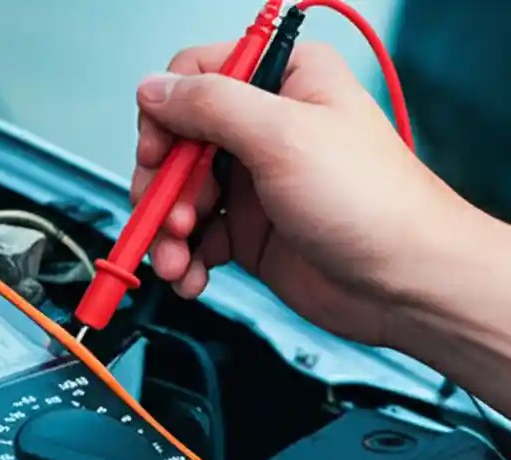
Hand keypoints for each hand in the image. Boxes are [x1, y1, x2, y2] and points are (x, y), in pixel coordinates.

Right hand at [133, 43, 485, 346]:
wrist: (405, 284)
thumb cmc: (370, 204)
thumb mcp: (282, 137)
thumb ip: (210, 106)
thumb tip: (152, 88)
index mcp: (284, 81)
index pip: (195, 77)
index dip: (166, 116)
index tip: (159, 154)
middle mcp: (266, 126)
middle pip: (177, 142)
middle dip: (164, 187)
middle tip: (171, 219)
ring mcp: (255, 182)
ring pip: (179, 196)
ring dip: (167, 233)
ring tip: (176, 261)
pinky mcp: (251, 231)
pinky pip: (195, 240)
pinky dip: (185, 260)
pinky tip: (191, 277)